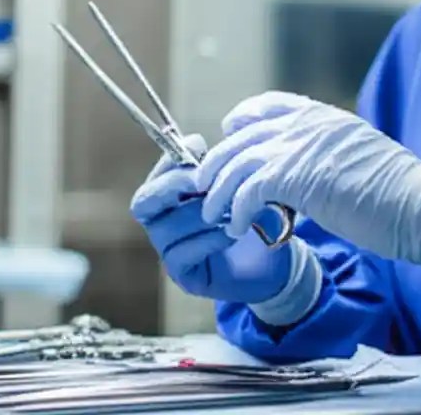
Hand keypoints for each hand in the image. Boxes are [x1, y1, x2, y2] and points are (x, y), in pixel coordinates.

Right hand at [130, 134, 293, 303]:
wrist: (277, 261)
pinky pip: (182, 254)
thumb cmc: (252, 217)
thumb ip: (213, 166)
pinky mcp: (184, 277)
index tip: (198, 147)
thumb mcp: (235, 185)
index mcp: (170, 201)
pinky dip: (208, 239)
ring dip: (199, 213)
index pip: (153, 179)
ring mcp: (170, 253)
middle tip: (204, 182)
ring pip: (166, 228)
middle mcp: (163, 225)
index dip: (169, 162)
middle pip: (143, 203)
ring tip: (230, 209)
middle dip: (172, 186)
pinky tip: (231, 233)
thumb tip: (194, 142)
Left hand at [196, 92, 420, 276]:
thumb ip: (330, 156)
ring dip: (219, 189)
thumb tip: (310, 175)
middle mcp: (309, 124)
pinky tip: (238, 228)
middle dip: (219, 159)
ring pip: (238, 161)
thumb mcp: (361, 159)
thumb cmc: (401, 195)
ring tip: (212, 212)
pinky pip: (248, 190)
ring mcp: (302, 147)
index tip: (231, 131)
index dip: (245, 118)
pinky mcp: (297, 177)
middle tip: (205, 181)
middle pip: (245, 134)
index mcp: (326, 116)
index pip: (272, 104)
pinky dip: (237, 210)